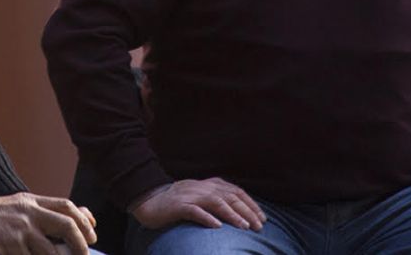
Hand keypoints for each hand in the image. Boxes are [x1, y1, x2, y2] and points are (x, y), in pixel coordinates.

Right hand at [0, 161, 95, 253]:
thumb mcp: (14, 207)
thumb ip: (38, 212)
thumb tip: (69, 220)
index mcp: (30, 201)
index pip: (67, 206)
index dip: (84, 220)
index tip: (92, 234)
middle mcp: (27, 211)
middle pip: (67, 225)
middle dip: (82, 244)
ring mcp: (18, 229)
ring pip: (52, 251)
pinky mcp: (7, 245)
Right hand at [131, 178, 265, 231]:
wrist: (147, 200)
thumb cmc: (175, 202)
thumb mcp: (197, 197)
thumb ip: (214, 200)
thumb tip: (238, 212)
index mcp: (206, 184)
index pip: (234, 191)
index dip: (250, 203)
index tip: (262, 217)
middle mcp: (200, 187)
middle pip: (228, 196)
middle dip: (247, 210)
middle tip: (259, 225)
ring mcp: (189, 195)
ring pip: (215, 202)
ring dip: (232, 214)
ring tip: (244, 226)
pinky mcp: (177, 206)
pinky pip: (194, 211)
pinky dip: (207, 218)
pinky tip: (217, 226)